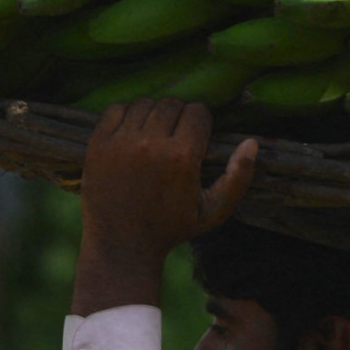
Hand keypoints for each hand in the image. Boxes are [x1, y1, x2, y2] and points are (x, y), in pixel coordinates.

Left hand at [72, 99, 258, 314]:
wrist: (122, 245)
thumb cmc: (171, 228)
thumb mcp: (213, 212)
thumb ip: (239, 178)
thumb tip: (251, 142)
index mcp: (182, 158)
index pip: (198, 111)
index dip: (200, 123)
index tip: (195, 139)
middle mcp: (151, 145)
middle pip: (172, 104)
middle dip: (177, 118)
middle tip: (174, 139)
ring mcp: (121, 143)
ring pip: (145, 103)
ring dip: (152, 115)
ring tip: (153, 137)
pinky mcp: (98, 144)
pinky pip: (116, 108)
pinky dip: (126, 115)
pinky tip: (132, 134)